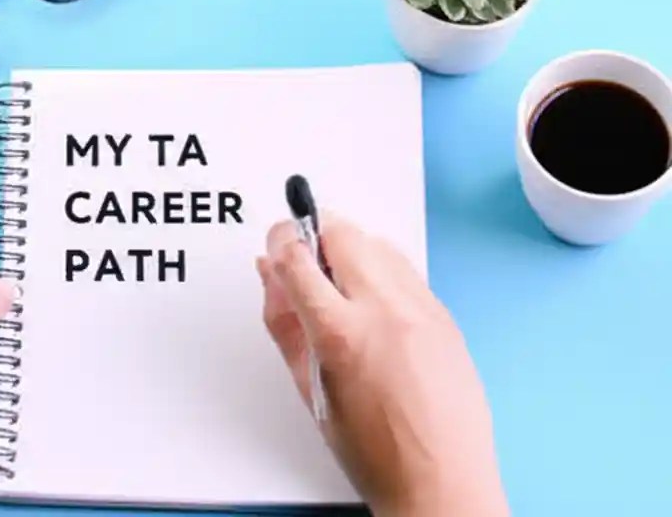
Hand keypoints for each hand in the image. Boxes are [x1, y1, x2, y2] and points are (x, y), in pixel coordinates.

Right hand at [256, 214, 508, 516]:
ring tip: (340, 286)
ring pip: (379, 243)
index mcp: (341, 333)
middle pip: (344, 233)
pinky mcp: (446, 316)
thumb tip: (268, 276)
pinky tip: (373, 307)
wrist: (440, 481)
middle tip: (305, 259)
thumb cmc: (373, 450)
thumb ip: (284, 323)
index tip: (275, 242)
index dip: (280, 240)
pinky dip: (383, 273)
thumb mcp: (309, 388)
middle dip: (317, 235)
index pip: (299, 257)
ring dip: (352, 251)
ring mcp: (422, 309)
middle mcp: (386, 310)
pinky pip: (407, 271)